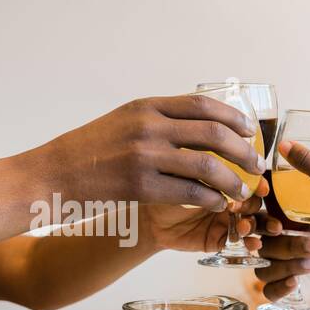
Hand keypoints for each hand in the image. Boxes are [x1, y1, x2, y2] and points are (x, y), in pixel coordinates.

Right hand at [35, 95, 267, 210]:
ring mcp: (144, 156)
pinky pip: (189, 192)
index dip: (232, 117)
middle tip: (255, 164)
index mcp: (146, 106)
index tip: (248, 130)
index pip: (202, 105)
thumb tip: (200, 125)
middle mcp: (148, 126)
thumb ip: (158, 120)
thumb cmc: (89, 150)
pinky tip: (218, 204)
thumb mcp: (123, 122)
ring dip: (232, 179)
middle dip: (242, 150)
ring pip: (206, 165)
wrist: (54, 173)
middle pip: (212, 133)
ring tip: (242, 190)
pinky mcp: (140, 186)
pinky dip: (211, 199)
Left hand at [142, 179, 268, 252]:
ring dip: (257, 223)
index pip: (250, 179)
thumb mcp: (185, 174)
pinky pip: (240, 242)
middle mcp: (230, 199)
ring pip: (253, 222)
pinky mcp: (220, 239)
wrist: (150, 217)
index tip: (260, 185)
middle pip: (255, 201)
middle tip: (245, 204)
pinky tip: (253, 241)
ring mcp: (227, 220)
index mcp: (226, 180)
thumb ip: (205, 171)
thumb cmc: (164, 189)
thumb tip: (225, 167)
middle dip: (256, 203)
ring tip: (246, 224)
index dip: (259, 183)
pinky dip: (250, 242)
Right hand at [252, 223, 309, 301]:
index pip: (259, 222)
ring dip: (289, 267)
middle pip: (265, 247)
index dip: (263, 224)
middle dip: (289, 246)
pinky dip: (281, 287)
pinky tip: (295, 282)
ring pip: (266, 270)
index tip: (277, 227)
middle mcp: (267, 249)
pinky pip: (269, 291)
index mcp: (274, 228)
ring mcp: (268, 271)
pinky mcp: (273, 291)